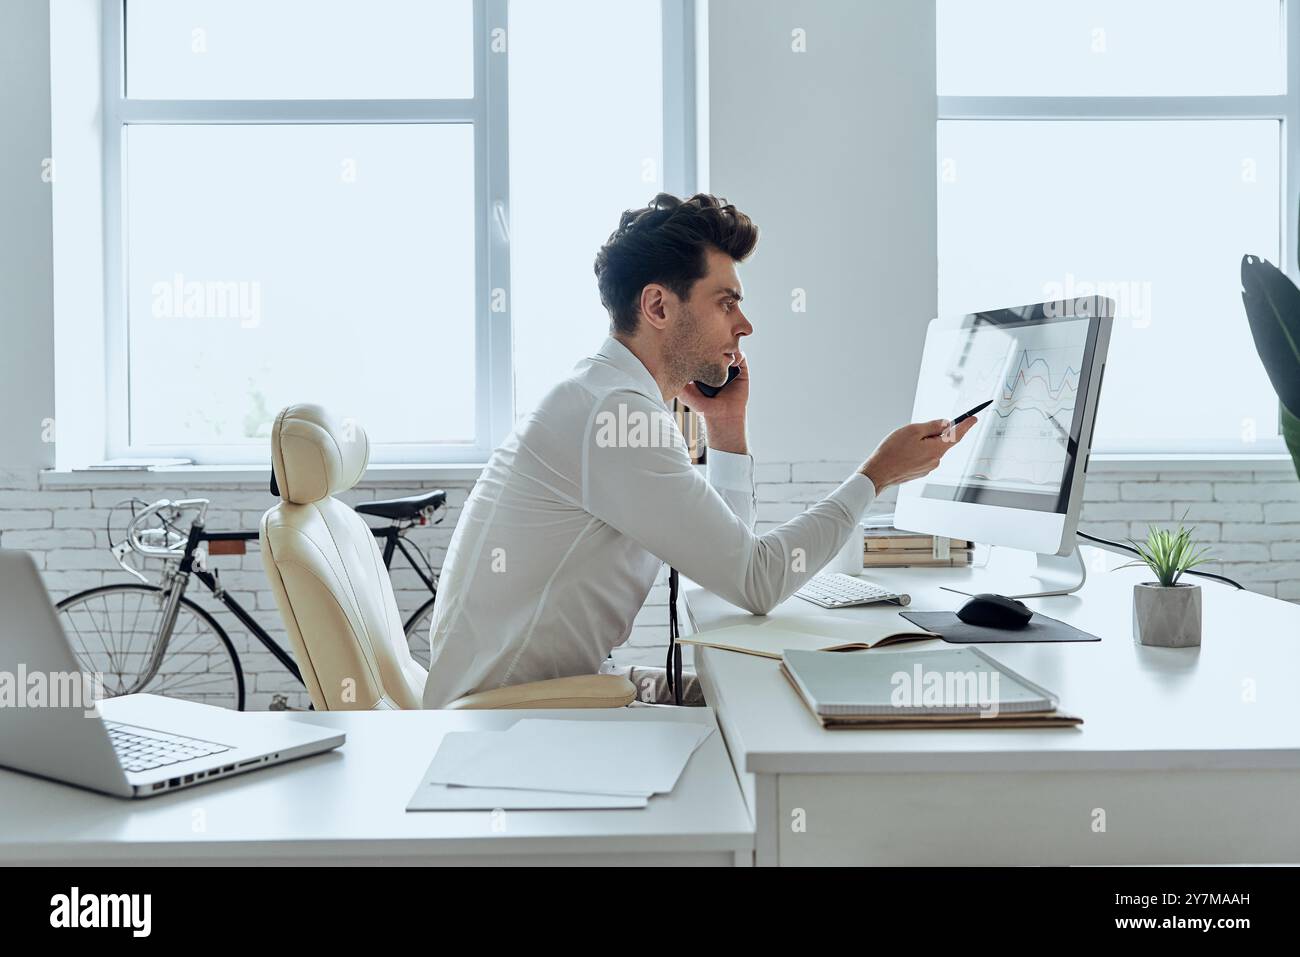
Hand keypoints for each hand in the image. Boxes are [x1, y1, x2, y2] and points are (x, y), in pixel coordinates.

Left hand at [680, 351, 749, 453]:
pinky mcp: (741, 370)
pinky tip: (732, 363)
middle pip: (715, 346)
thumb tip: (664, 372)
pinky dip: (738, 355)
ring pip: (729, 349)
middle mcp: (716, 365)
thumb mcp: (686, 395)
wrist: (723, 416)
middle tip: (711, 344)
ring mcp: (728, 366)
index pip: (701, 350)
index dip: (700, 345)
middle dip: (714, 343)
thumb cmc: (704, 407)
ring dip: (727, 348)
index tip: (698, 342)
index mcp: (703, 367)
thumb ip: (677, 385)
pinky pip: (741, 356)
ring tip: (723, 356)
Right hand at [859, 416, 977, 492]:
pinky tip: (902, 451)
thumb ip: (932, 426)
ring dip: (922, 442)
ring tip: (903, 443)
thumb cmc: (893, 451)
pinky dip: (917, 451)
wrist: (878, 473)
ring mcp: (927, 468)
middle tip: (916, 430)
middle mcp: (935, 460)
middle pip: (942, 441)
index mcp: (937, 449)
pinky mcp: (919, 472)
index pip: (957, 435)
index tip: (973, 418)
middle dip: (933, 433)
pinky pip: (923, 456)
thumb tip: (946, 424)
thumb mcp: (913, 430)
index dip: (966, 425)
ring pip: (930, 449)